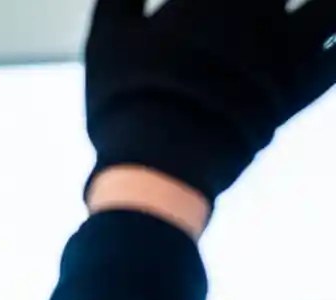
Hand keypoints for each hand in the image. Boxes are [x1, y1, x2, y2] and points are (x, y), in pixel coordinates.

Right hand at [86, 0, 335, 202]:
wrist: (162, 161)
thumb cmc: (126, 95)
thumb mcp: (108, 38)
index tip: (197, 1)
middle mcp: (259, 14)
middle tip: (243, 8)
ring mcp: (287, 50)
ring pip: (329, 10)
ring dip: (323, 8)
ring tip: (315, 10)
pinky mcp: (299, 89)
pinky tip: (331, 36)